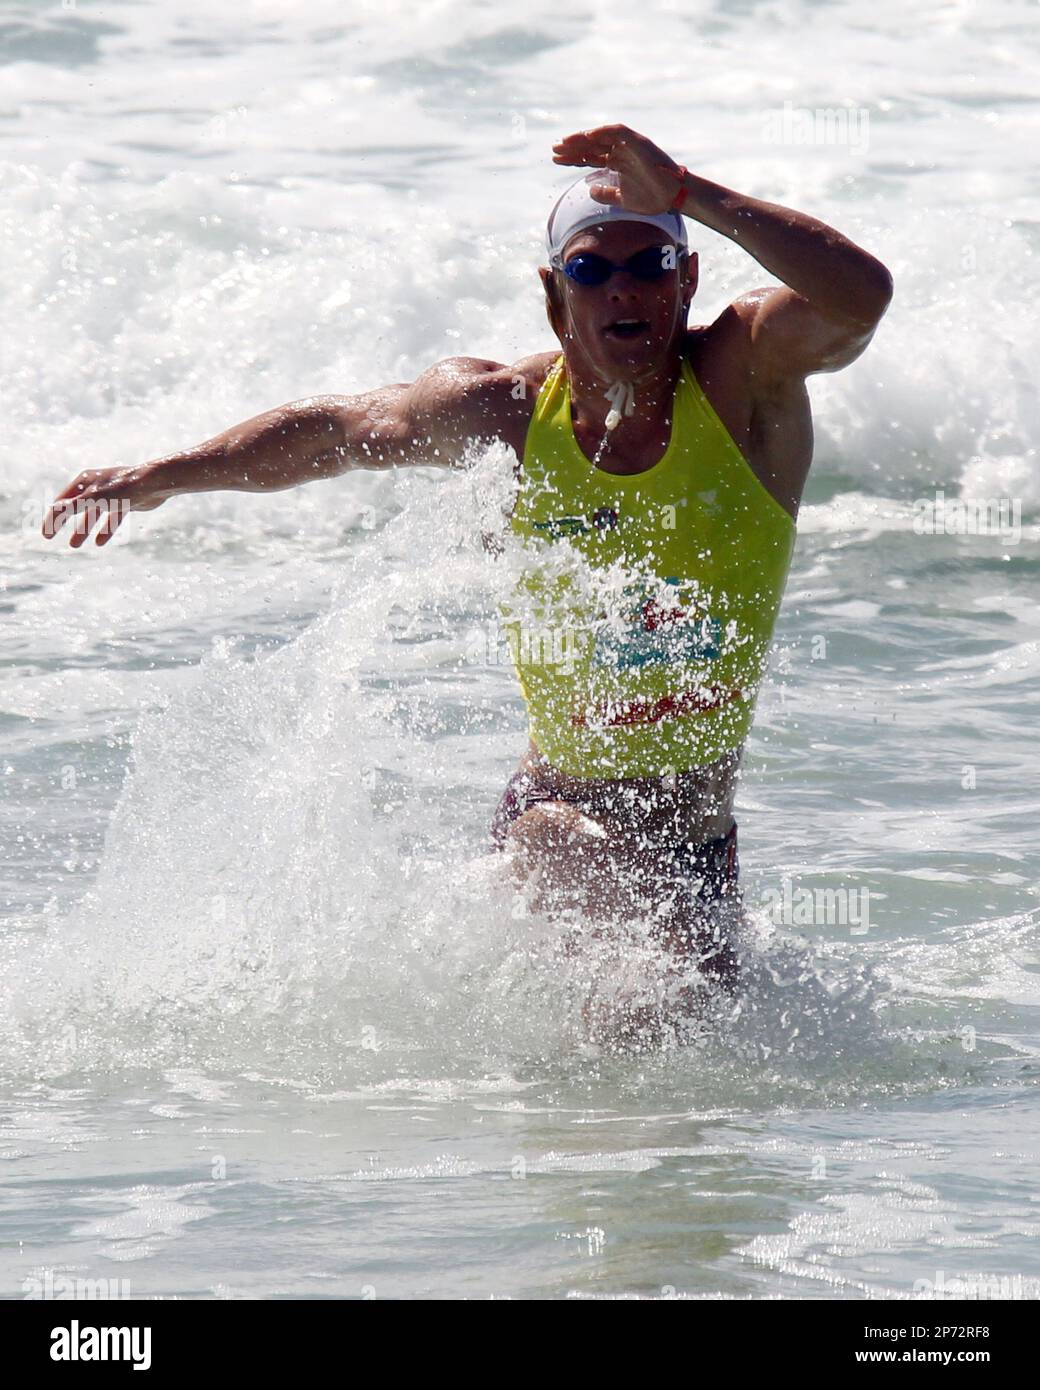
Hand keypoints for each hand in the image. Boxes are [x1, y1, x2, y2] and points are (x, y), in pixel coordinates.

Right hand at [42, 464, 168, 546]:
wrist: (157, 484)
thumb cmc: (125, 487)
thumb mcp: (97, 498)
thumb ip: (76, 505)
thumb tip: (54, 510)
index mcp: (86, 481)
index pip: (62, 501)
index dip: (52, 518)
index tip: (45, 534)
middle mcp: (97, 486)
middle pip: (74, 507)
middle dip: (62, 522)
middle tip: (49, 537)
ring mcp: (112, 494)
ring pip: (92, 515)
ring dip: (82, 529)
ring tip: (74, 545)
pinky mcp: (126, 502)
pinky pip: (111, 519)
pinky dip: (104, 530)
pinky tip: (99, 543)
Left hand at [552, 124, 683, 214]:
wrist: (673, 198)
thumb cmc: (652, 199)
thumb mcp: (622, 199)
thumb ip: (606, 193)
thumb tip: (590, 189)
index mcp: (617, 162)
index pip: (590, 157)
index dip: (572, 158)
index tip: (555, 159)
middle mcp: (621, 151)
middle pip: (591, 146)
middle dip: (572, 147)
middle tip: (554, 149)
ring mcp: (629, 145)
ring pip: (601, 137)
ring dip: (582, 138)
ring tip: (565, 142)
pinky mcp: (638, 142)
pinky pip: (617, 131)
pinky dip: (602, 132)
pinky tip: (586, 136)